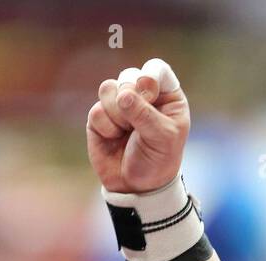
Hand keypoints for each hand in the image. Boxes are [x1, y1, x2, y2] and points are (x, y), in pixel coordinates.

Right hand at [85, 58, 189, 193]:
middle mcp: (144, 95)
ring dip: (118, 114)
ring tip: (128, 132)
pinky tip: (115, 138)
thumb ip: (145, 114)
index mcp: (167, 96)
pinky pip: (97, 110)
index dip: (149, 77)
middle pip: (129, 75)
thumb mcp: (162, 139)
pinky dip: (106, 126)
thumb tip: (123, 95)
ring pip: (109, 88)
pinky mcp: (100, 115)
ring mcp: (120, 103)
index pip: (156, 69)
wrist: (136, 186)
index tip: (150, 93)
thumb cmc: (158, 160)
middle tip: (139, 123)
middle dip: (132, 98)